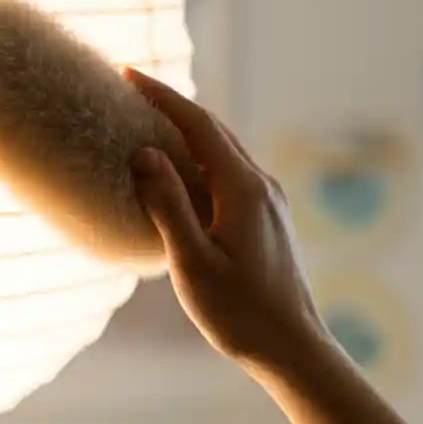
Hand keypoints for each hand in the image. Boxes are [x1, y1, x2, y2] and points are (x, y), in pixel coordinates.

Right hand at [126, 68, 324, 367]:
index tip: (129, 74)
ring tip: (150, 125)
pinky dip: (201, 161)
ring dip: (188, 134)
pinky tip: (182, 175)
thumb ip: (168, 205)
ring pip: (225, 152)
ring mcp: (270, 202)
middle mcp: (262, 186)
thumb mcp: (192, 262)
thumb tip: (144, 153)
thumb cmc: (240, 313)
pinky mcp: (269, 220)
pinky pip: (231, 174)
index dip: (162, 96)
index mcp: (243, 188)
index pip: (199, 125)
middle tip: (133, 91)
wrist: (293, 349)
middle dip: (174, 108)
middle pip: (214, 131)